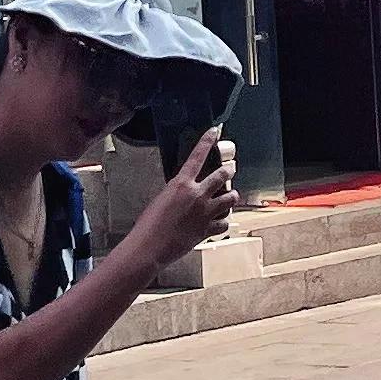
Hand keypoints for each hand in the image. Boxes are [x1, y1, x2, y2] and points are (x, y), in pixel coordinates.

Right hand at [117, 132, 237, 274]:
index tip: (214, 132)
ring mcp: (205, 213)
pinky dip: (224, 222)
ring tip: (231, 196)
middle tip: (230, 168)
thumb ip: (178, 191)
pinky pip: (224, 223)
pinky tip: (221, 221)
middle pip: (222, 175)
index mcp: (181, 184)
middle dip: (229, 170)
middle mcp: (197, 195)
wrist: (149, 247)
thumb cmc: (148, 225)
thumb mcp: (162, 198)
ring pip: (230, 198)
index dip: (207, 141)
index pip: (197, 156)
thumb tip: (187, 190)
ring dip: (232, 196)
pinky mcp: (207, 229)